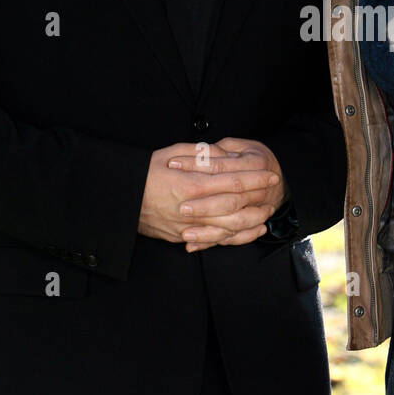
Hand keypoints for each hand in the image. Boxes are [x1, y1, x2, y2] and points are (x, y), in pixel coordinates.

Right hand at [138, 141, 281, 248]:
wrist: (120, 201)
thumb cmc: (144, 173)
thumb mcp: (170, 153)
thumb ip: (200, 154)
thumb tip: (224, 155)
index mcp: (189, 184)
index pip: (231, 181)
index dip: (254, 178)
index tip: (270, 174)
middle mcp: (191, 208)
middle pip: (234, 206)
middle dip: (258, 199)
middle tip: (273, 192)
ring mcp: (188, 226)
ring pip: (229, 227)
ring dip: (252, 220)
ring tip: (267, 213)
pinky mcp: (183, 237)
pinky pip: (216, 241)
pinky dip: (237, 237)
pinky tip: (250, 231)